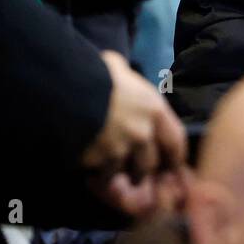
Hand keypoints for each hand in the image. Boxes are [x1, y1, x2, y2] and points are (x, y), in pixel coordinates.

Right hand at [82, 51, 186, 217]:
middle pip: (150, 163)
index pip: (175, 140)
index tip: (172, 163)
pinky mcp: (100, 161)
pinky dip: (98, 175)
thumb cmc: (95, 73)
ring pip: (125, 172)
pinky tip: (91, 171)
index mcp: (154, 109)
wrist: (67, 91)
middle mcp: (143, 133)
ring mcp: (122, 149)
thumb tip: (120, 73)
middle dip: (143, 171)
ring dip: (119, 173)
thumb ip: (126, 78)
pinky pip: (103, 174)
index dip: (175, 154)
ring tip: (111, 174)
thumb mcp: (118, 68)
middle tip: (137, 176)